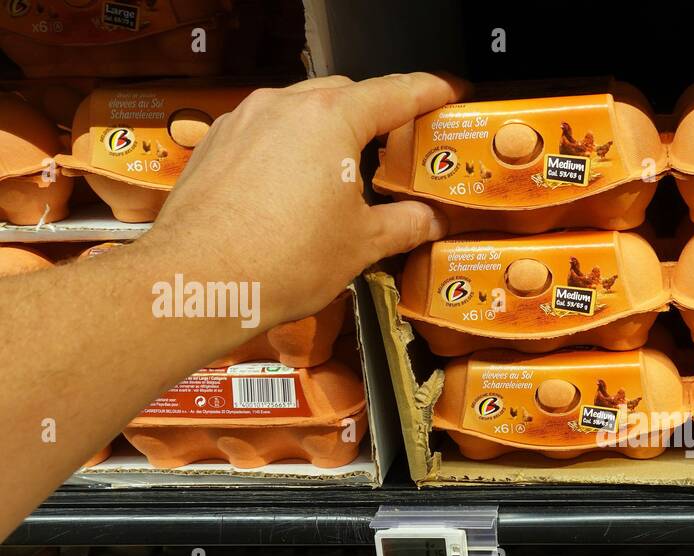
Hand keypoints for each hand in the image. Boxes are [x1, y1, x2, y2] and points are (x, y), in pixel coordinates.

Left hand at [140, 72, 466, 335]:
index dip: (430, 91)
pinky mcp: (216, 143)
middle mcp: (285, 106)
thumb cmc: (281, 259)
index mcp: (331, 118)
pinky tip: (297, 187)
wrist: (199, 280)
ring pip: (302, 110)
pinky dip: (291, 148)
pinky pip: (266, 132)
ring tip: (346, 172)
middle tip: (401, 145)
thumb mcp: (362, 244)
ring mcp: (244, 120)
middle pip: (346, 94)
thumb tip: (431, 220)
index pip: (396, 92)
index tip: (449, 92)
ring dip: (330, 131)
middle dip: (378, 114)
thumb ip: (406, 223)